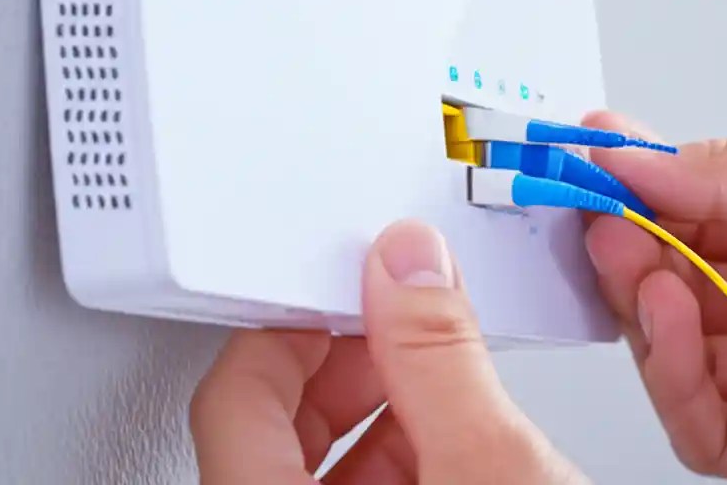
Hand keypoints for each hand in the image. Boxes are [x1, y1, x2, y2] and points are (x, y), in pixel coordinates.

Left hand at [190, 220, 585, 483]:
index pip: (236, 396)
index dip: (294, 324)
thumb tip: (410, 263)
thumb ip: (442, 357)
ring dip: (389, 401)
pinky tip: (463, 426)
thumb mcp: (490, 462)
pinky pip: (374, 483)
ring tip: (447, 368)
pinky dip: (413, 445)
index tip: (346, 284)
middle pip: (277, 423)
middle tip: (402, 315)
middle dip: (352, 359)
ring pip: (326, 458)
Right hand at [583, 113, 726, 483]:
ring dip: (640, 313)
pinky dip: (673, 381)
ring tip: (640, 268)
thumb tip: (626, 157)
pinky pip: (706, 426)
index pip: (677, 211)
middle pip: (663, 286)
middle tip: (595, 220)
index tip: (576, 165)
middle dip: (621, 253)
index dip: (623, 192)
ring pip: (672, 356)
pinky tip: (672, 326)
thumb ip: (719, 171)